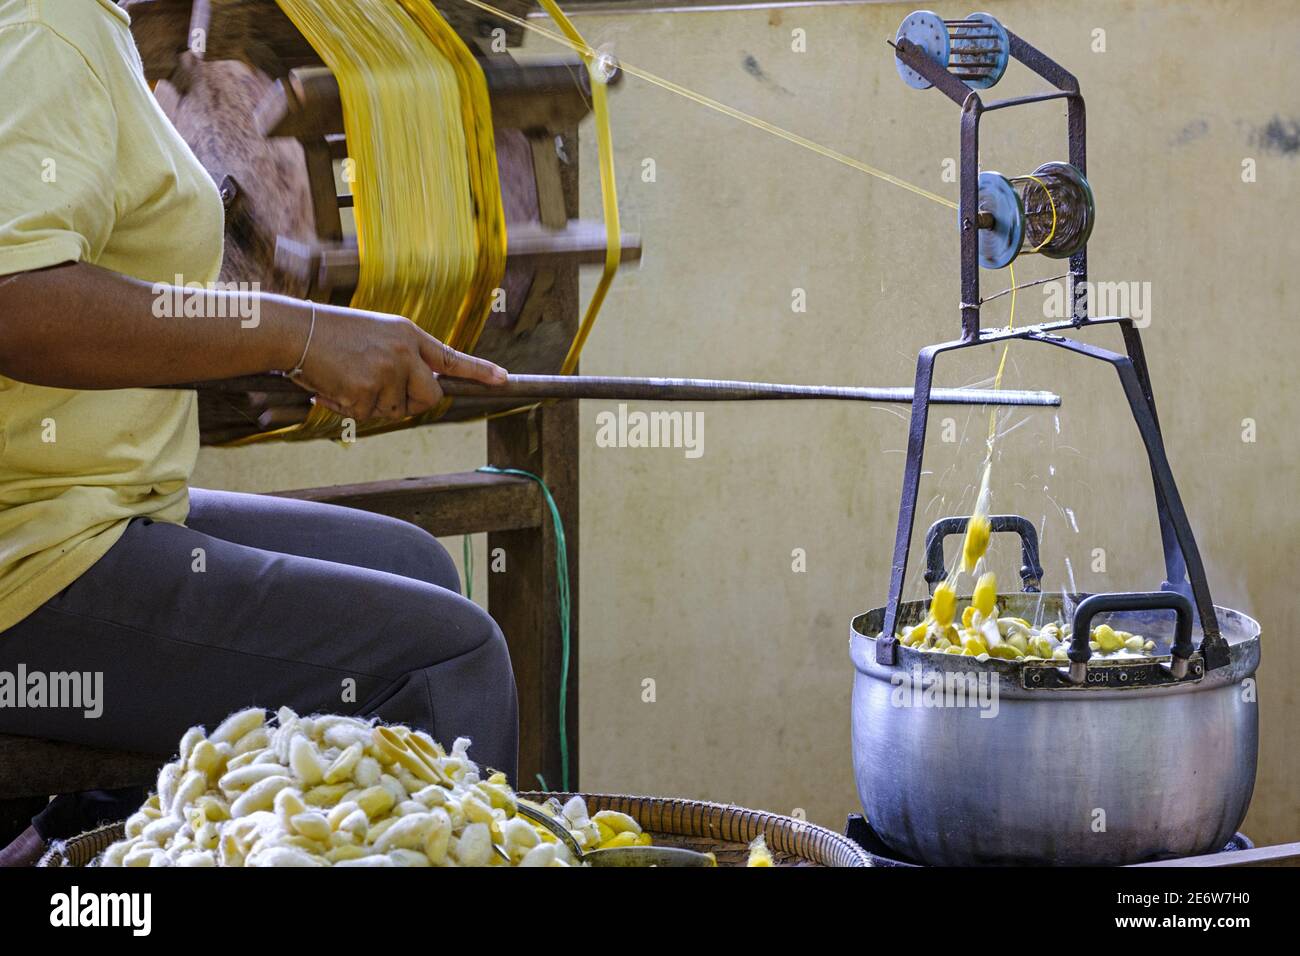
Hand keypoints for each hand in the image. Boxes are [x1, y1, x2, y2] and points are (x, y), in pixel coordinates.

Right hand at [288, 304, 506, 421]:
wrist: (296, 332)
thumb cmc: (332, 334)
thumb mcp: (377, 335)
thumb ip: (403, 358)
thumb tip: (420, 393)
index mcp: (408, 335)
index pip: (451, 358)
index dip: (479, 371)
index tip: (503, 379)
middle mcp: (404, 353)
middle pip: (429, 397)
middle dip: (412, 403)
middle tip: (384, 393)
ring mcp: (387, 373)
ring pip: (395, 411)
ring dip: (373, 405)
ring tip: (348, 379)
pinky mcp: (366, 392)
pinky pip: (367, 416)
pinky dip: (348, 408)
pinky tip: (332, 386)